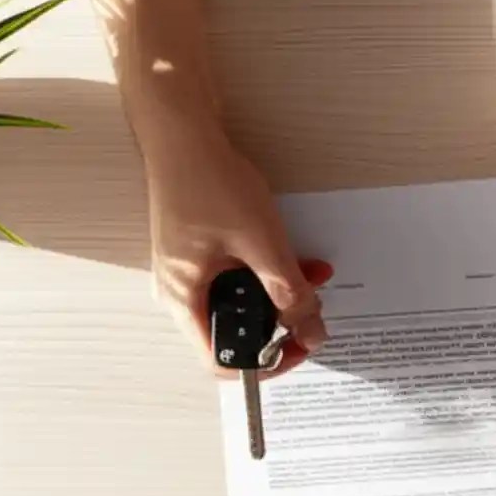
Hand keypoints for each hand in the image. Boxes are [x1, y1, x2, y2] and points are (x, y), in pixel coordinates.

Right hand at [146, 117, 330, 377]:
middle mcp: (182, 293)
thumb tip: (312, 331)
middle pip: (235, 334)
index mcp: (183, 300)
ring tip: (313, 277)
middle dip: (279, 324)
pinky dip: (268, 273)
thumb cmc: (208, 182)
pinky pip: (238, 279)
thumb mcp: (260, 242)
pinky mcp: (202, 254)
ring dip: (279, 295)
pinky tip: (297, 258)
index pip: (221, 360)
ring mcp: (191, 272)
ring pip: (241, 305)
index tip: (298, 346)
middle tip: (313, 308)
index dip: (263, 363)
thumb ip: (288, 290)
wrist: (182, 132)